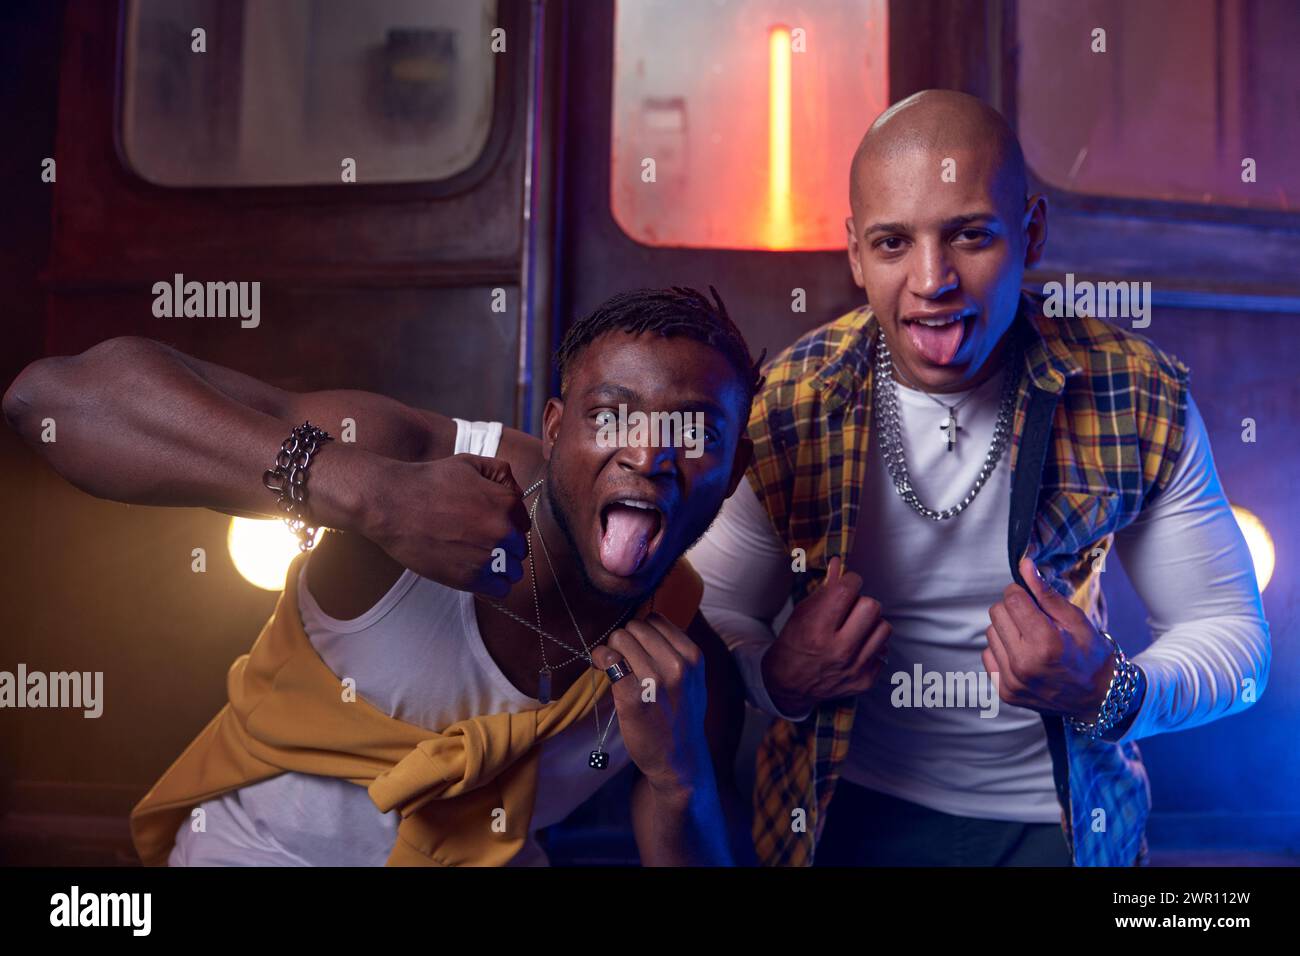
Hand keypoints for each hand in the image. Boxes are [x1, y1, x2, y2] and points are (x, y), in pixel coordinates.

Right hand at [363, 453, 530, 596]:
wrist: (392, 503)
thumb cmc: (428, 482)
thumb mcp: (469, 464)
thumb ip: (501, 474)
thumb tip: (516, 492)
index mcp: (506, 503)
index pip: (523, 524)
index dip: (506, 524)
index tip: (487, 524)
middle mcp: (503, 531)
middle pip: (518, 549)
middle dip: (503, 546)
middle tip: (477, 540)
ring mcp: (487, 557)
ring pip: (512, 571)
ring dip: (499, 567)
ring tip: (475, 557)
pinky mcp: (469, 578)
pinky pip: (499, 590)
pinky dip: (491, 584)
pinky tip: (474, 572)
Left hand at [591, 613, 710, 796]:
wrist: (680, 758)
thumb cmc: (681, 715)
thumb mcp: (692, 678)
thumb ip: (674, 650)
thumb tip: (643, 624)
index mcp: (692, 656)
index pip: (655, 619)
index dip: (641, 632)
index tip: (636, 648)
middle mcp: (677, 665)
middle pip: (635, 626)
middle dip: (625, 639)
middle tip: (623, 659)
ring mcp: (655, 681)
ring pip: (620, 638)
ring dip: (612, 649)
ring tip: (615, 666)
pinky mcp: (633, 697)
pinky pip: (608, 659)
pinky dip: (600, 659)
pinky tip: (602, 669)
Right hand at [762, 556, 891, 715]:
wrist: (789, 685)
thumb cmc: (794, 643)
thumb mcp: (802, 613)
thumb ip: (825, 588)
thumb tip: (839, 563)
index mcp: (817, 629)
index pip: (848, 590)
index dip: (851, 580)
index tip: (848, 583)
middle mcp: (838, 650)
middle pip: (872, 607)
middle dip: (862, 601)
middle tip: (851, 607)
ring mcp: (854, 668)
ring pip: (884, 628)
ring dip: (871, 624)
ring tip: (855, 628)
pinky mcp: (865, 681)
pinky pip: (883, 651)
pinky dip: (871, 646)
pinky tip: (856, 648)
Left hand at [982, 557, 1115, 718]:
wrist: (1098, 698)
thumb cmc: (1090, 655)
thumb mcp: (1076, 620)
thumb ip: (1046, 593)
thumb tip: (1024, 565)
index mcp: (1046, 644)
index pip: (1012, 599)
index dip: (1021, 592)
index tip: (1032, 598)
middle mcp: (1025, 665)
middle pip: (997, 613)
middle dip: (1013, 609)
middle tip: (1034, 619)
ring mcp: (1013, 681)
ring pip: (990, 633)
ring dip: (1007, 630)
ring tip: (1031, 639)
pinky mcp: (1005, 692)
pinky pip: (988, 655)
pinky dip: (1002, 650)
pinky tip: (1023, 655)